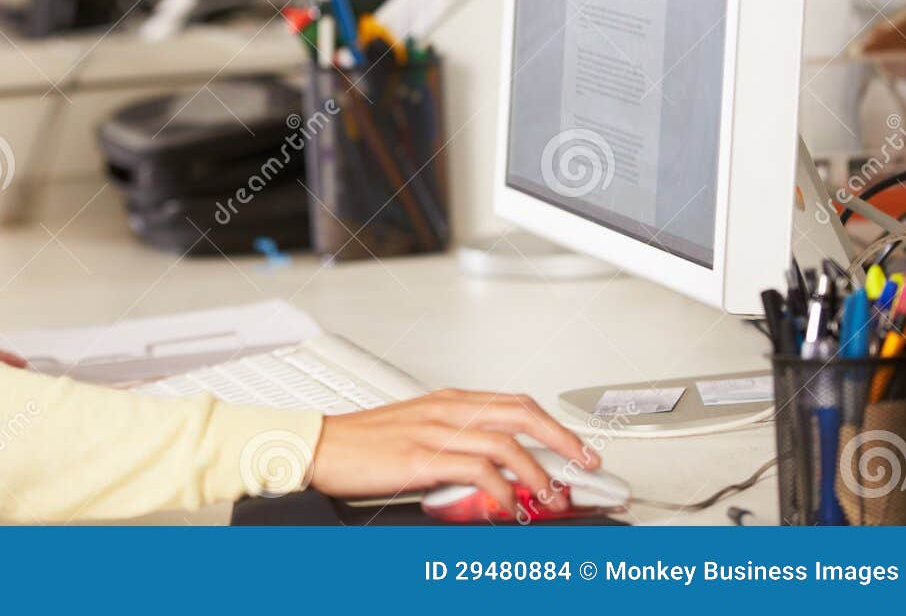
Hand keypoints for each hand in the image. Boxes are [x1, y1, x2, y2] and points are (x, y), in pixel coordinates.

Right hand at [308, 388, 597, 513]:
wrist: (318, 445)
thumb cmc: (362, 443)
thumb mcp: (416, 433)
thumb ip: (455, 443)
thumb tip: (494, 469)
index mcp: (448, 400)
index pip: (514, 403)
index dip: (554, 424)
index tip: (578, 448)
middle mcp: (446, 409)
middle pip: (521, 412)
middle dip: (562, 439)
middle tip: (587, 465)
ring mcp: (434, 431)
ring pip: (505, 442)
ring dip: (538, 472)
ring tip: (552, 496)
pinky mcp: (420, 457)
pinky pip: (475, 469)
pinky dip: (501, 489)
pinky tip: (507, 505)